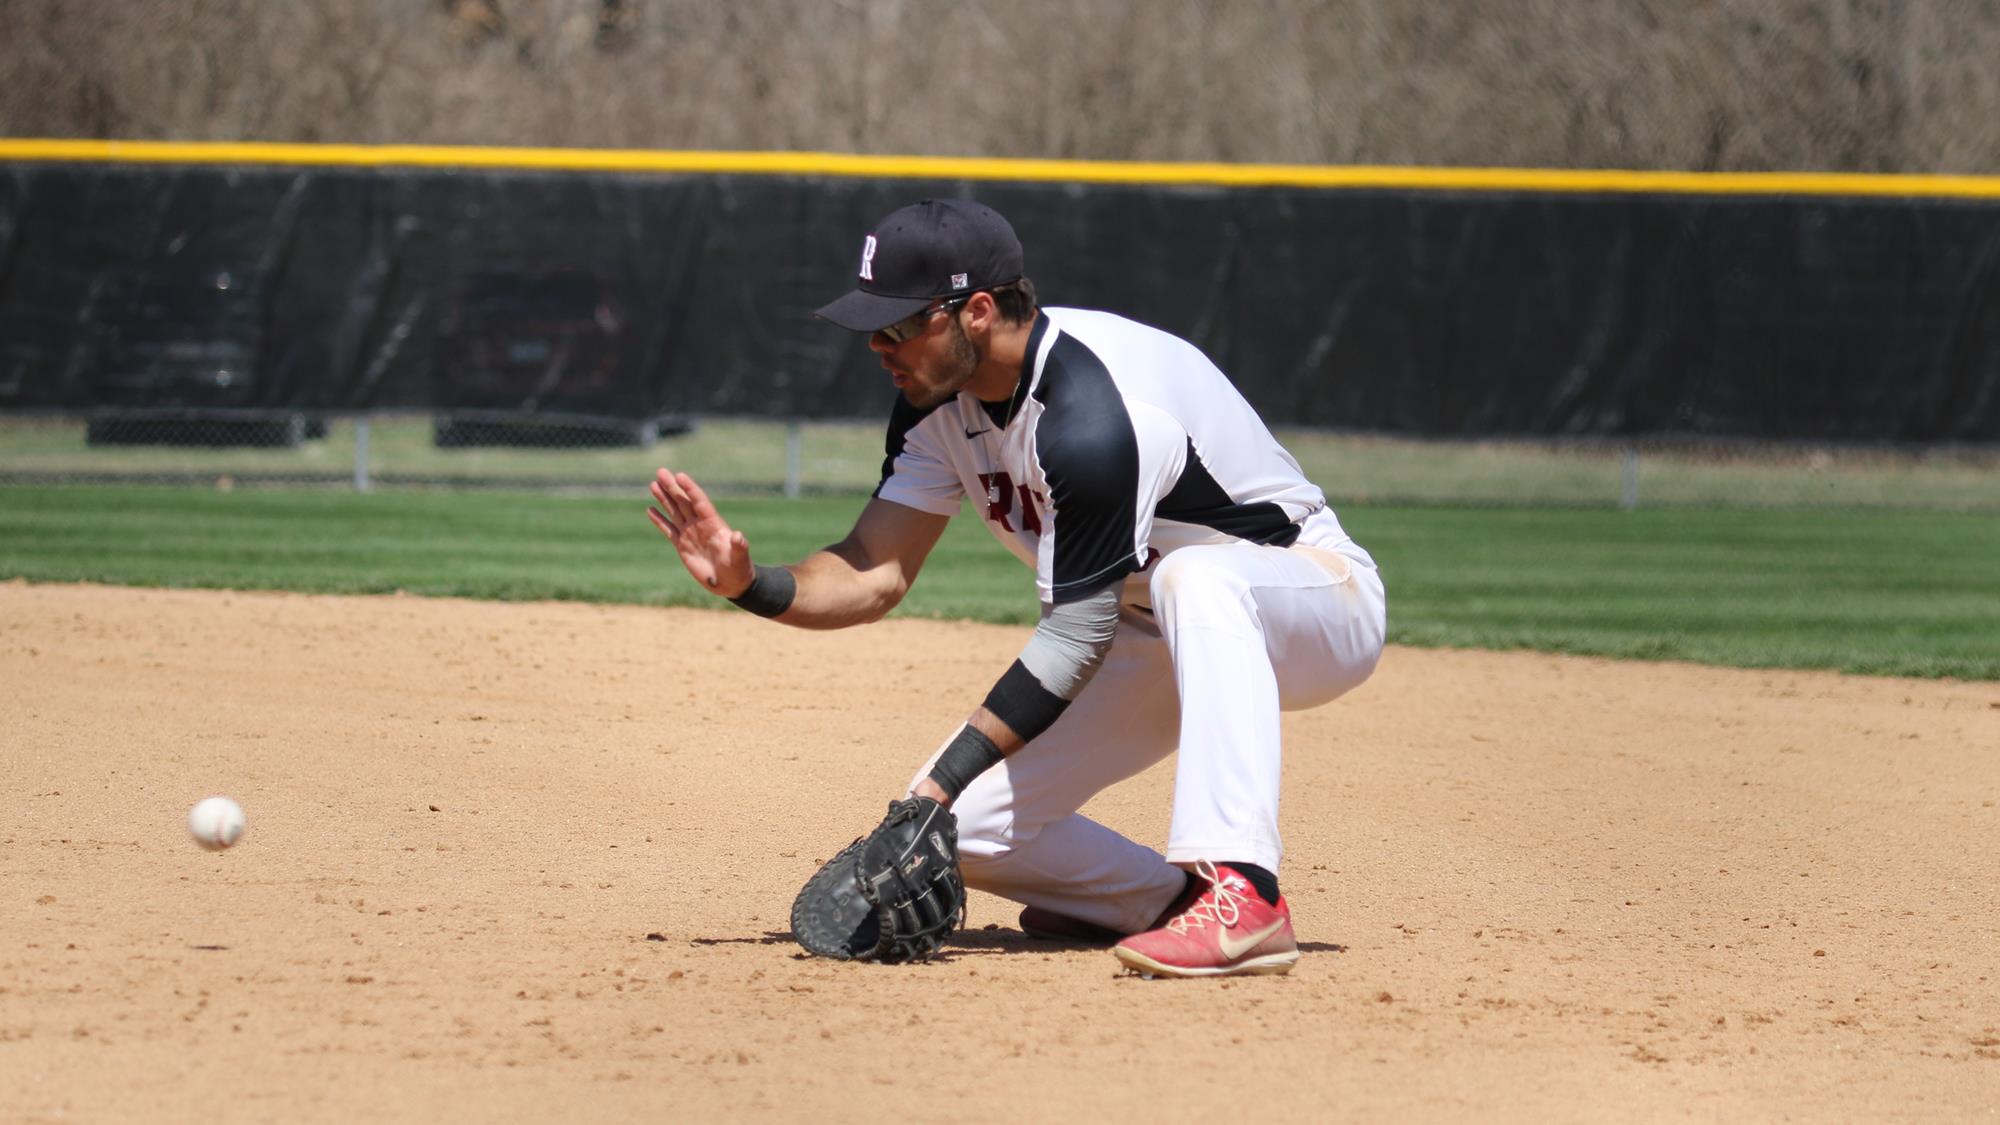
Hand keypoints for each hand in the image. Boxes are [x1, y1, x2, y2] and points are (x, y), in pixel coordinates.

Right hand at [646, 469, 752, 597]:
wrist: (731, 584)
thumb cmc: (739, 569)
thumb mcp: (740, 558)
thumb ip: (739, 546)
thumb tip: (739, 536)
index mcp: (714, 524)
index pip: (700, 502)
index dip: (690, 489)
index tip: (680, 475)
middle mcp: (700, 525)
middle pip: (684, 502)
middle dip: (672, 487)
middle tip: (661, 471)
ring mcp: (690, 534)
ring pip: (674, 511)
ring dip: (664, 498)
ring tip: (653, 484)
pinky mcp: (682, 545)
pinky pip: (668, 530)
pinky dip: (659, 520)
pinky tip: (650, 510)